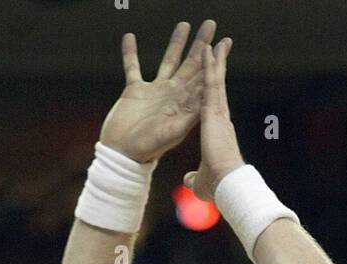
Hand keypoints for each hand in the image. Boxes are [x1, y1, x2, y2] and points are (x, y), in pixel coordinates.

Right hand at [100, 20, 217, 164]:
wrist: (122, 156)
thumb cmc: (146, 150)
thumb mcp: (170, 134)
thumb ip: (185, 118)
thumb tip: (202, 103)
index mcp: (183, 105)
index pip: (203, 79)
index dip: (213, 61)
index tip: (223, 43)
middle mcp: (172, 96)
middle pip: (190, 65)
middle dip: (202, 45)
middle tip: (211, 24)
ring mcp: (154, 92)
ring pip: (168, 61)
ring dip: (176, 43)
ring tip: (185, 24)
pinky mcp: (134, 91)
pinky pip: (133, 67)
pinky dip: (130, 53)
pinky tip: (130, 37)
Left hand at [183, 39, 244, 201]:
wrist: (227, 183)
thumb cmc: (217, 185)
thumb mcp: (200, 180)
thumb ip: (193, 176)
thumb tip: (188, 181)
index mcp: (216, 130)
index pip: (212, 105)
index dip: (212, 92)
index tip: (212, 81)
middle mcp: (219, 118)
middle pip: (216, 87)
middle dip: (217, 69)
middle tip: (218, 51)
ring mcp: (218, 112)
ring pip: (215, 80)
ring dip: (214, 60)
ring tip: (212, 42)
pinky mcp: (215, 111)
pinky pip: (211, 83)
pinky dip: (210, 66)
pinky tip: (208, 50)